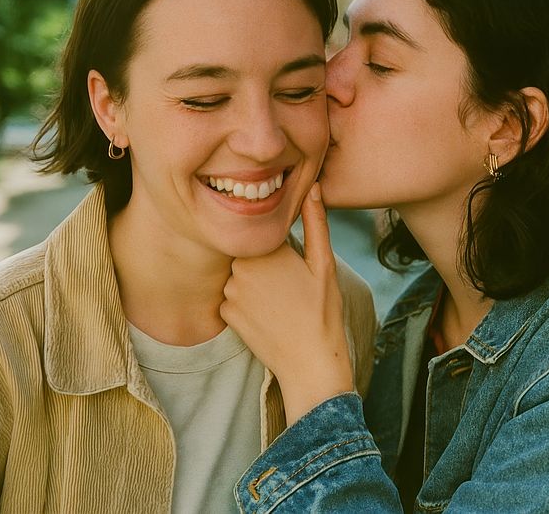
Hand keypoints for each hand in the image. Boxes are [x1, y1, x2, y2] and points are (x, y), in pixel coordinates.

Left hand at [222, 183, 353, 424]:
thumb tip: (312, 186)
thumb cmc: (323, 311)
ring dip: (254, 282)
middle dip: (264, 262)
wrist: (310, 362)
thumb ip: (315, 221)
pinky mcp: (224, 312)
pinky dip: (245, 303)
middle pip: (248, 251)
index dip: (278, 246)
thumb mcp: (324, 263)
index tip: (292, 263)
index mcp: (267, 248)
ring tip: (280, 300)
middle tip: (288, 283)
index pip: (262, 232)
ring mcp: (230, 290)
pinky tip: (267, 315)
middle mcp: (242, 266)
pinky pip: (231, 296)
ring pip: (238, 274)